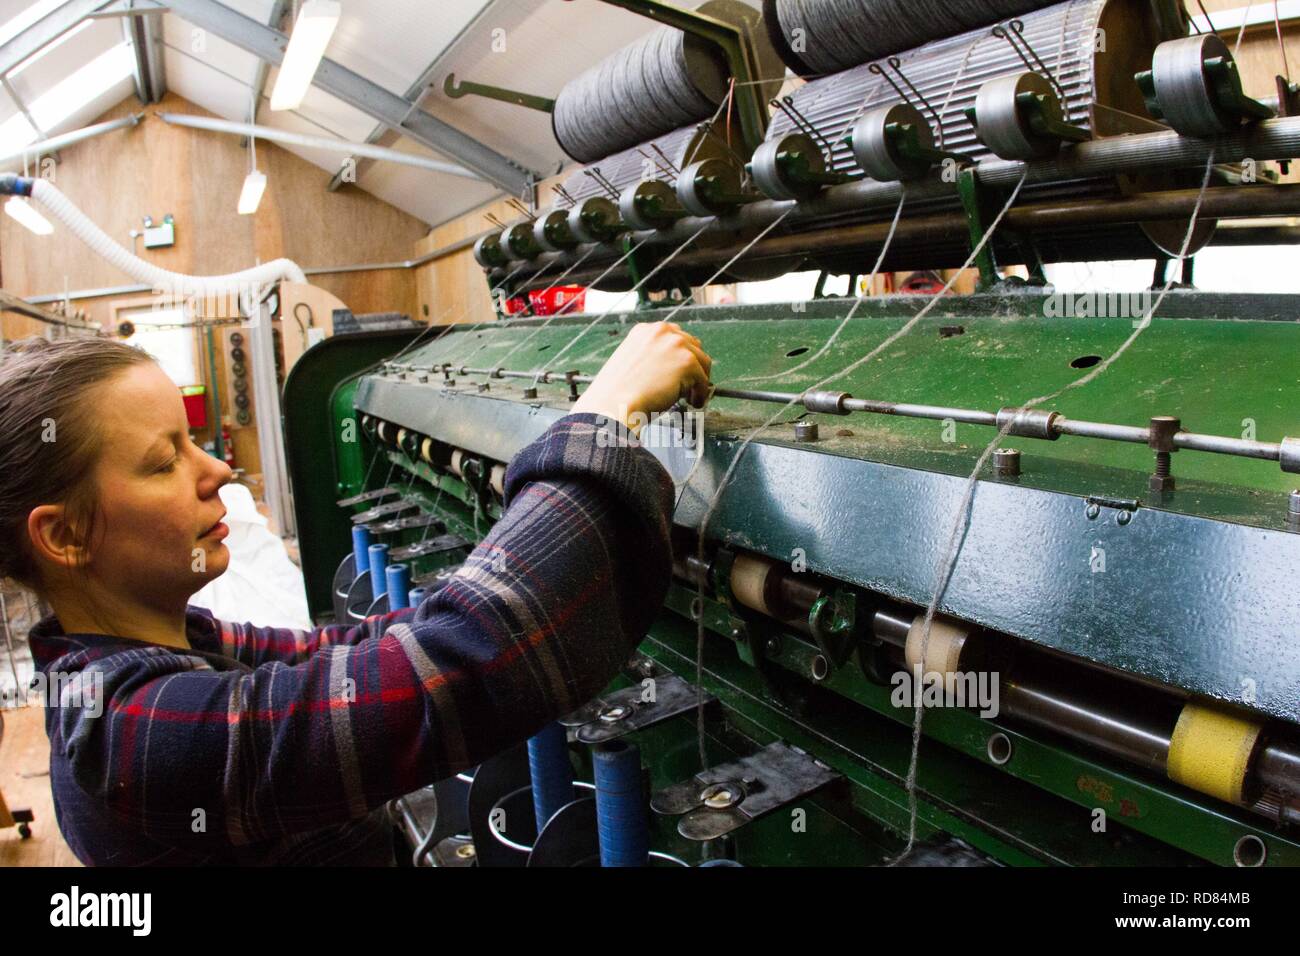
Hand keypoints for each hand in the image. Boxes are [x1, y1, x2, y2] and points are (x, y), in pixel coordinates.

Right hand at [573, 322, 712, 433]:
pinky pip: (704, 381)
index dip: (680, 356)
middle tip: (689, 385)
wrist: (614, 405)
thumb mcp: (630, 363)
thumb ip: (651, 357)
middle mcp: (662, 331)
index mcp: (645, 330)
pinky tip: (691, 403)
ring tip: (690, 396)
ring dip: (698, 380)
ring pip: (702, 362)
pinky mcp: (687, 362)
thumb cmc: (617, 393)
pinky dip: (700, 394)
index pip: (675, 337)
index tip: (681, 371)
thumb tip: (670, 367)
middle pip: (693, 346)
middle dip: (693, 366)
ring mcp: (676, 345)